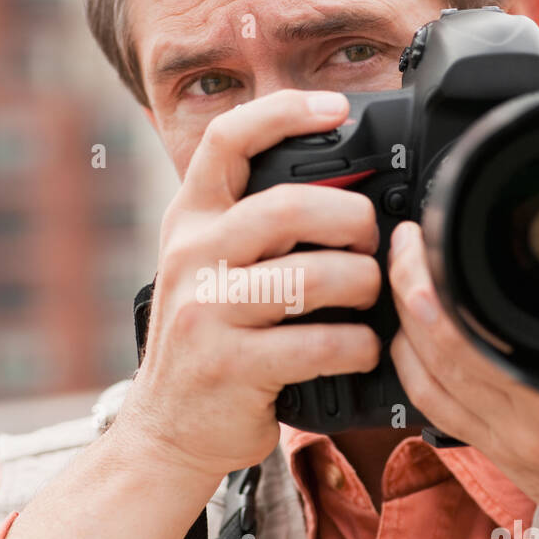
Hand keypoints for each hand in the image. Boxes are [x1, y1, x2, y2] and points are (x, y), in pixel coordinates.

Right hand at [119, 89, 381, 480]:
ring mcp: (207, 312)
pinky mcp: (231, 366)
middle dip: (352, 220)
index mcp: (190, 221)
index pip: (227, 141)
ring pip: (313, 277)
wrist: (167, 429)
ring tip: (369, 299)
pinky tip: (359, 348)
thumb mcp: (208, 268)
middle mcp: (192, 257)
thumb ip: (253, 225)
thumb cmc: (209, 341)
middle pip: (288, 206)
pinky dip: (357, 345)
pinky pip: (319, 343)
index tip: (335, 109)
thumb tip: (346, 187)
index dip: (284, 113)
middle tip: (370, 243)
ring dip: (363, 286)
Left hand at [387, 220, 538, 538]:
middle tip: (403, 248)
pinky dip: (414, 371)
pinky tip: (411, 342)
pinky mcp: (502, 456)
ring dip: (403, 330)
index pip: (467, 334)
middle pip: (437, 350)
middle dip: (409, 290)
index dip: (432, 283)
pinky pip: (438, 412)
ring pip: (427, 381)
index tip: (424, 242)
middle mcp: (528, 420)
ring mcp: (510, 442)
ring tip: (401, 285)